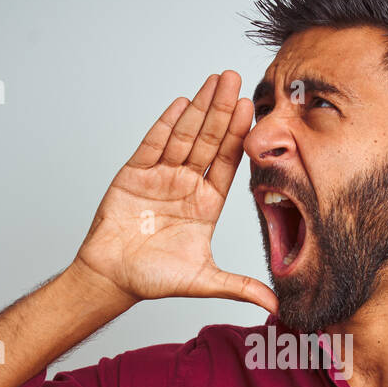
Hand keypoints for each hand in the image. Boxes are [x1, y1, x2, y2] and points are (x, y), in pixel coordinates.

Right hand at [75, 71, 276, 313]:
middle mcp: (186, 185)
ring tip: (215, 81)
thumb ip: (240, 287)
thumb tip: (276, 307)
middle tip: (236, 79)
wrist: (112, 278)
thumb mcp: (204, 281)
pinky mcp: (134, 174)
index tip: (253, 110)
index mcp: (206, 204)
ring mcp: (160, 177)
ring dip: (198, 108)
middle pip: (208, 141)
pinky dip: (166, 124)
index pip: (227, 163)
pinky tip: (181, 103)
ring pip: (183, 136)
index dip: (238, 136)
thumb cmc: (153, 279)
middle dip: (222, 110)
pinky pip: (153, 144)